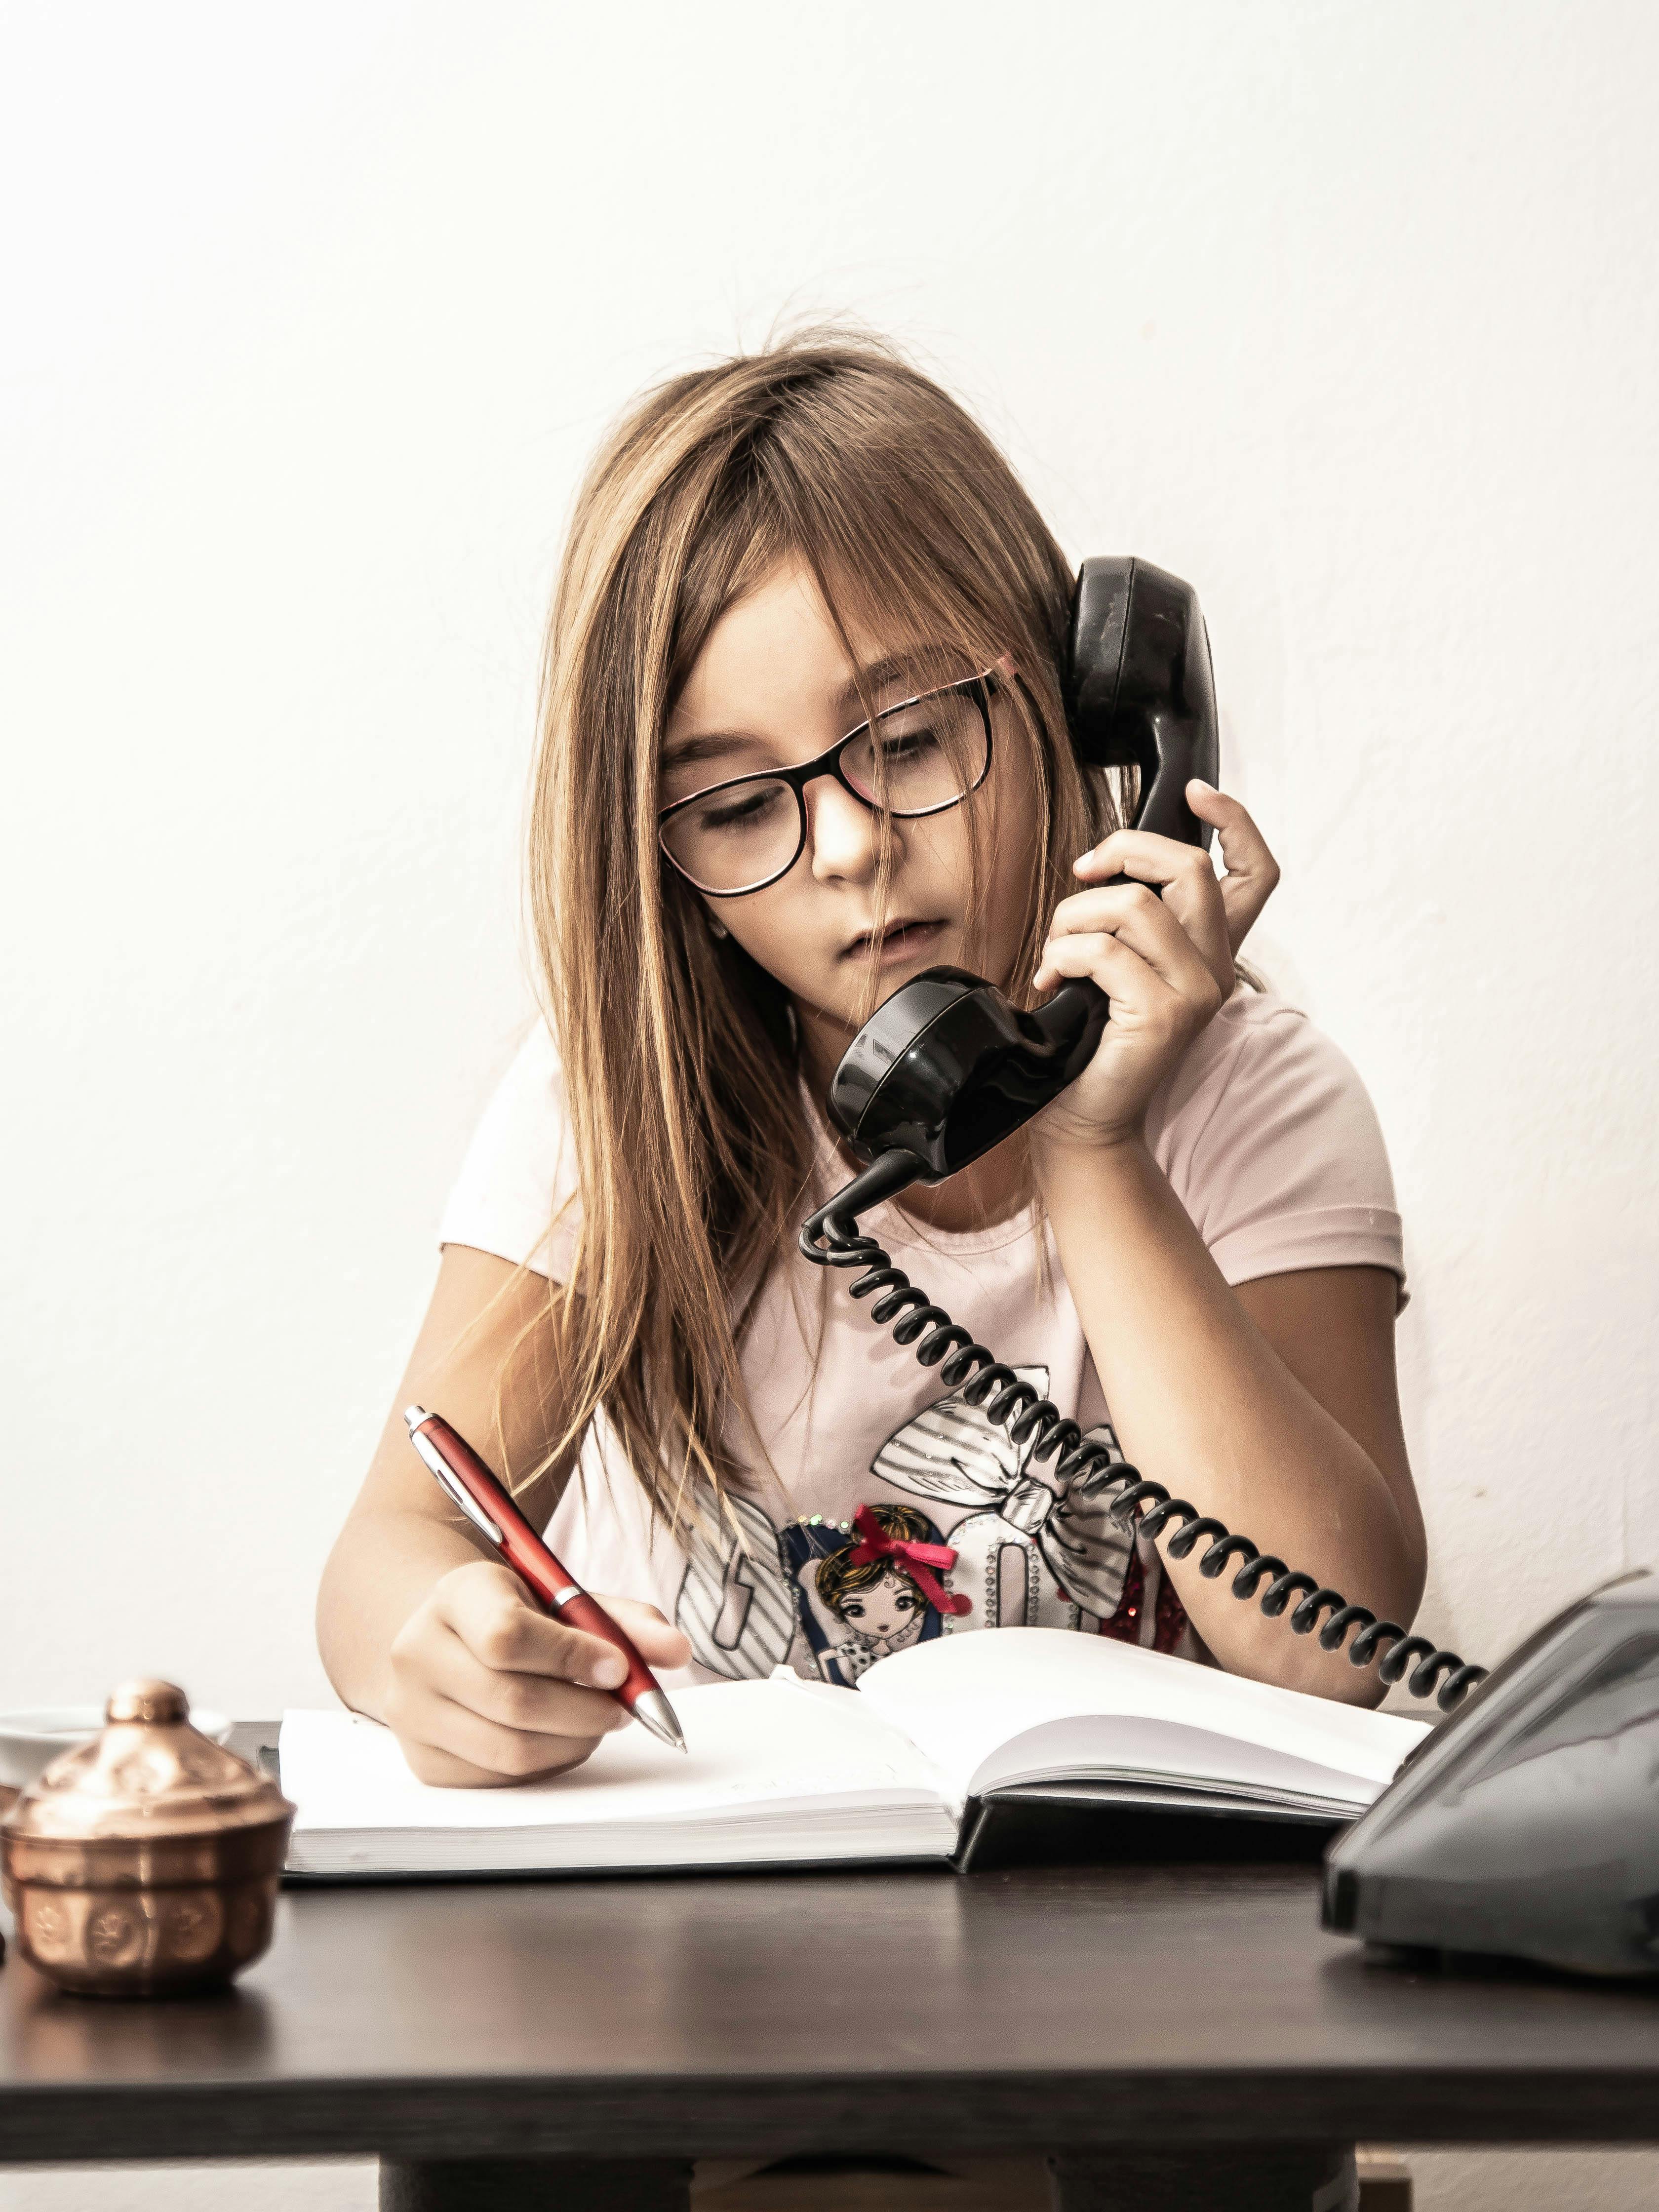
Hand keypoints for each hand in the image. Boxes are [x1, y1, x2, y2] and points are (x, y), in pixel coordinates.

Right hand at [384, 1561, 691, 1785]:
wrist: (447, 1635)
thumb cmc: (516, 1613)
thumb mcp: (563, 1598)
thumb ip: (622, 1620)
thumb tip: (677, 1650)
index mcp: (455, 1595)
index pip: (508, 1636)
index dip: (572, 1657)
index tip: (618, 1667)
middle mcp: (419, 1651)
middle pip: (513, 1701)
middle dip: (586, 1711)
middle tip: (623, 1708)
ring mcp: (413, 1711)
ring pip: (510, 1750)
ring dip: (573, 1742)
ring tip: (598, 1720)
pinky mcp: (423, 1759)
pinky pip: (499, 1779)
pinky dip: (546, 1765)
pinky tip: (562, 1738)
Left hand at [1028, 783, 1278, 1152]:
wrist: (1085, 1116)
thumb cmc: (1092, 1040)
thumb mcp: (1117, 967)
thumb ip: (1131, 922)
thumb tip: (1103, 867)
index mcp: (1210, 951)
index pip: (1256, 874)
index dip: (1237, 821)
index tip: (1198, 792)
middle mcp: (1216, 968)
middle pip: (1189, 867)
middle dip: (1124, 850)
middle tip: (1083, 875)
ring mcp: (1196, 992)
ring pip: (1136, 904)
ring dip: (1075, 916)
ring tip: (1056, 952)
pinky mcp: (1166, 1014)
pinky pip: (1104, 951)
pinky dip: (1063, 955)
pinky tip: (1051, 982)